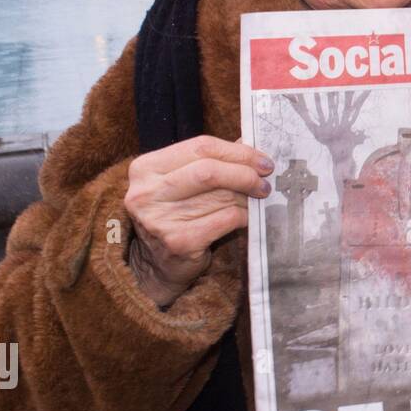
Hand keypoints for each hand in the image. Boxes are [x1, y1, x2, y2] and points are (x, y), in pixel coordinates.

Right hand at [124, 135, 274, 305]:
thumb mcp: (183, 181)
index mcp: (145, 168)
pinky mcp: (179, 241)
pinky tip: (250, 216)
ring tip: (260, 198)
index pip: (200, 147)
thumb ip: (210, 161)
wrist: (158, 263)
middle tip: (265, 181)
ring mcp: (160, 218)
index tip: (262, 160)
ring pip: (221, 196)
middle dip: (245, 174)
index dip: (237, 152)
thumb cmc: (176, 214)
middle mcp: (147, 192)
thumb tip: (249, 146)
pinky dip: (245, 215)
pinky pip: (226, 218)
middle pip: (210, 171)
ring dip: (248, 196)